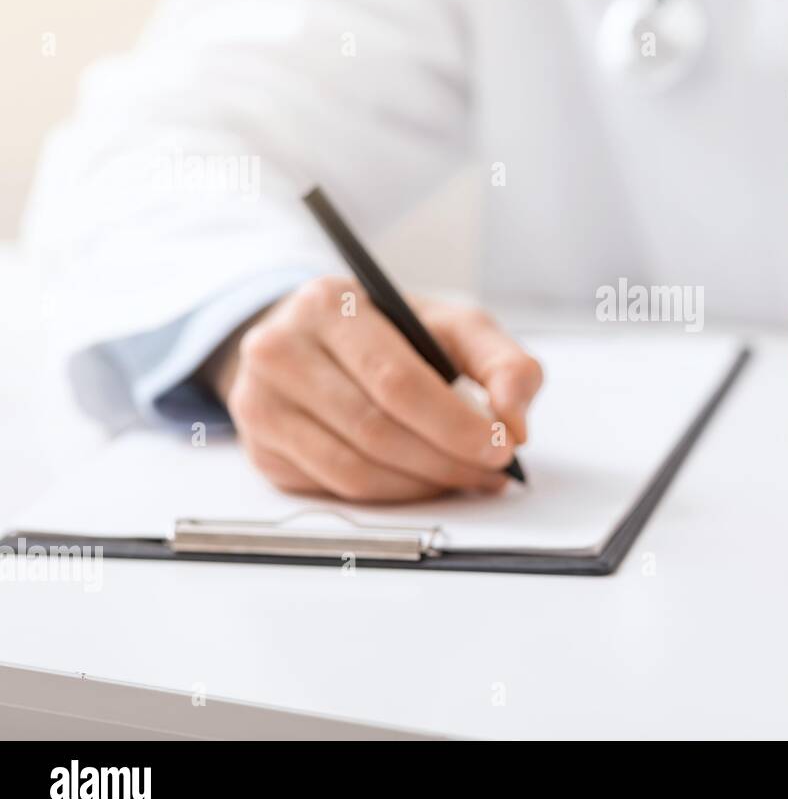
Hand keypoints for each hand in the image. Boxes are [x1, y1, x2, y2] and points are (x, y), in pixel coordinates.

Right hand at [203, 276, 542, 501]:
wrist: (316, 340)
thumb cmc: (392, 333)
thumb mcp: (452, 327)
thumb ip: (501, 364)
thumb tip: (516, 423)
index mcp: (327, 304)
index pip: (396, 380)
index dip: (454, 422)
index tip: (503, 445)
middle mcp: (278, 351)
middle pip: (375, 429)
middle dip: (447, 460)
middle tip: (493, 471)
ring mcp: (259, 404)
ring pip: (353, 470)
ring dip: (423, 485)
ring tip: (467, 478)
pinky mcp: (261, 451)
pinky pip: (336, 490)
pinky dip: (392, 494)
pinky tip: (425, 481)